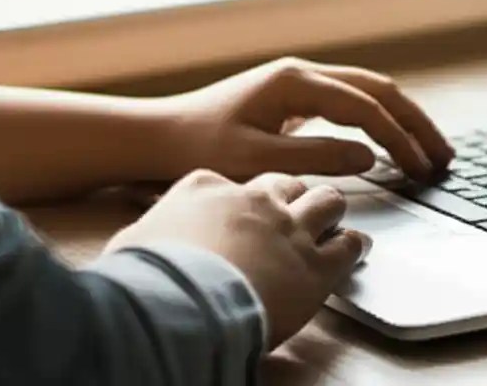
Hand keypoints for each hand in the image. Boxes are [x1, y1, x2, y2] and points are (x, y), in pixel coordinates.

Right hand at [106, 169, 370, 345]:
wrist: (178, 306)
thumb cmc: (147, 279)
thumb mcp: (132, 245)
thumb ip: (149, 234)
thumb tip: (140, 243)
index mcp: (205, 189)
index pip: (230, 180)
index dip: (238, 197)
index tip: (238, 207)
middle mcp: (254, 200)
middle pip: (286, 184)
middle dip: (291, 196)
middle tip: (292, 211)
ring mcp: (290, 229)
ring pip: (327, 200)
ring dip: (329, 209)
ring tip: (330, 219)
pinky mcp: (317, 265)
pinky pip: (349, 245)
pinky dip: (353, 245)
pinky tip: (354, 248)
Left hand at [151, 57, 451, 182]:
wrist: (154, 135)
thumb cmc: (195, 148)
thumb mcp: (254, 160)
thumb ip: (315, 157)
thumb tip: (369, 158)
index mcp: (296, 82)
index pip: (366, 109)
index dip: (400, 140)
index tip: (423, 168)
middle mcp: (303, 73)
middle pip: (380, 90)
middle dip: (416, 123)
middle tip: (444, 157)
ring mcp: (300, 82)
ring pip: (370, 91)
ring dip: (403, 119)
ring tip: (430, 150)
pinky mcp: (295, 96)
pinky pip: (352, 101)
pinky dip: (380, 119)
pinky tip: (392, 140)